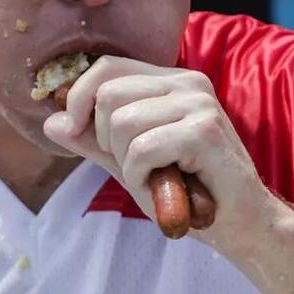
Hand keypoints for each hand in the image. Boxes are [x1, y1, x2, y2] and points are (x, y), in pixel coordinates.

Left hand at [42, 56, 271, 250]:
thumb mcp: (130, 162)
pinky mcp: (204, 130)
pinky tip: (167, 187)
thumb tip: (51, 122)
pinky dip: (143, 176)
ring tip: (157, 178)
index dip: (79, 98)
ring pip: (121, 122)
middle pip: (107, 93)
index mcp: (170, 81)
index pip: (107, 68)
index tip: (74, 130)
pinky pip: (142, 148)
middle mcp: (187, 83)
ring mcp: (198, 103)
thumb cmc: (188, 193)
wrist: (242, 225)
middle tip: (136, 165)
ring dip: (128, 163)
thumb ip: (93, 141)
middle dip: (106, 139)